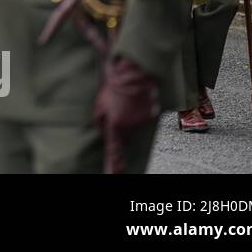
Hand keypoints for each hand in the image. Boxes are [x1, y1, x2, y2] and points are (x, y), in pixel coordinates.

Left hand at [92, 56, 159, 173]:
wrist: (134, 75)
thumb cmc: (114, 88)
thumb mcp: (100, 105)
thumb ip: (100, 121)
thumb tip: (103, 131)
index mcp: (114, 127)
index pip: (114, 153)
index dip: (115, 167)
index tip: (113, 176)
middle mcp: (130, 129)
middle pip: (124, 137)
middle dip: (121, 129)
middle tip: (121, 114)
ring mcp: (142, 123)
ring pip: (133, 127)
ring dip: (130, 118)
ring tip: (127, 102)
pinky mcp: (152, 117)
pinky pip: (142, 118)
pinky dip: (139, 112)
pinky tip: (136, 100)